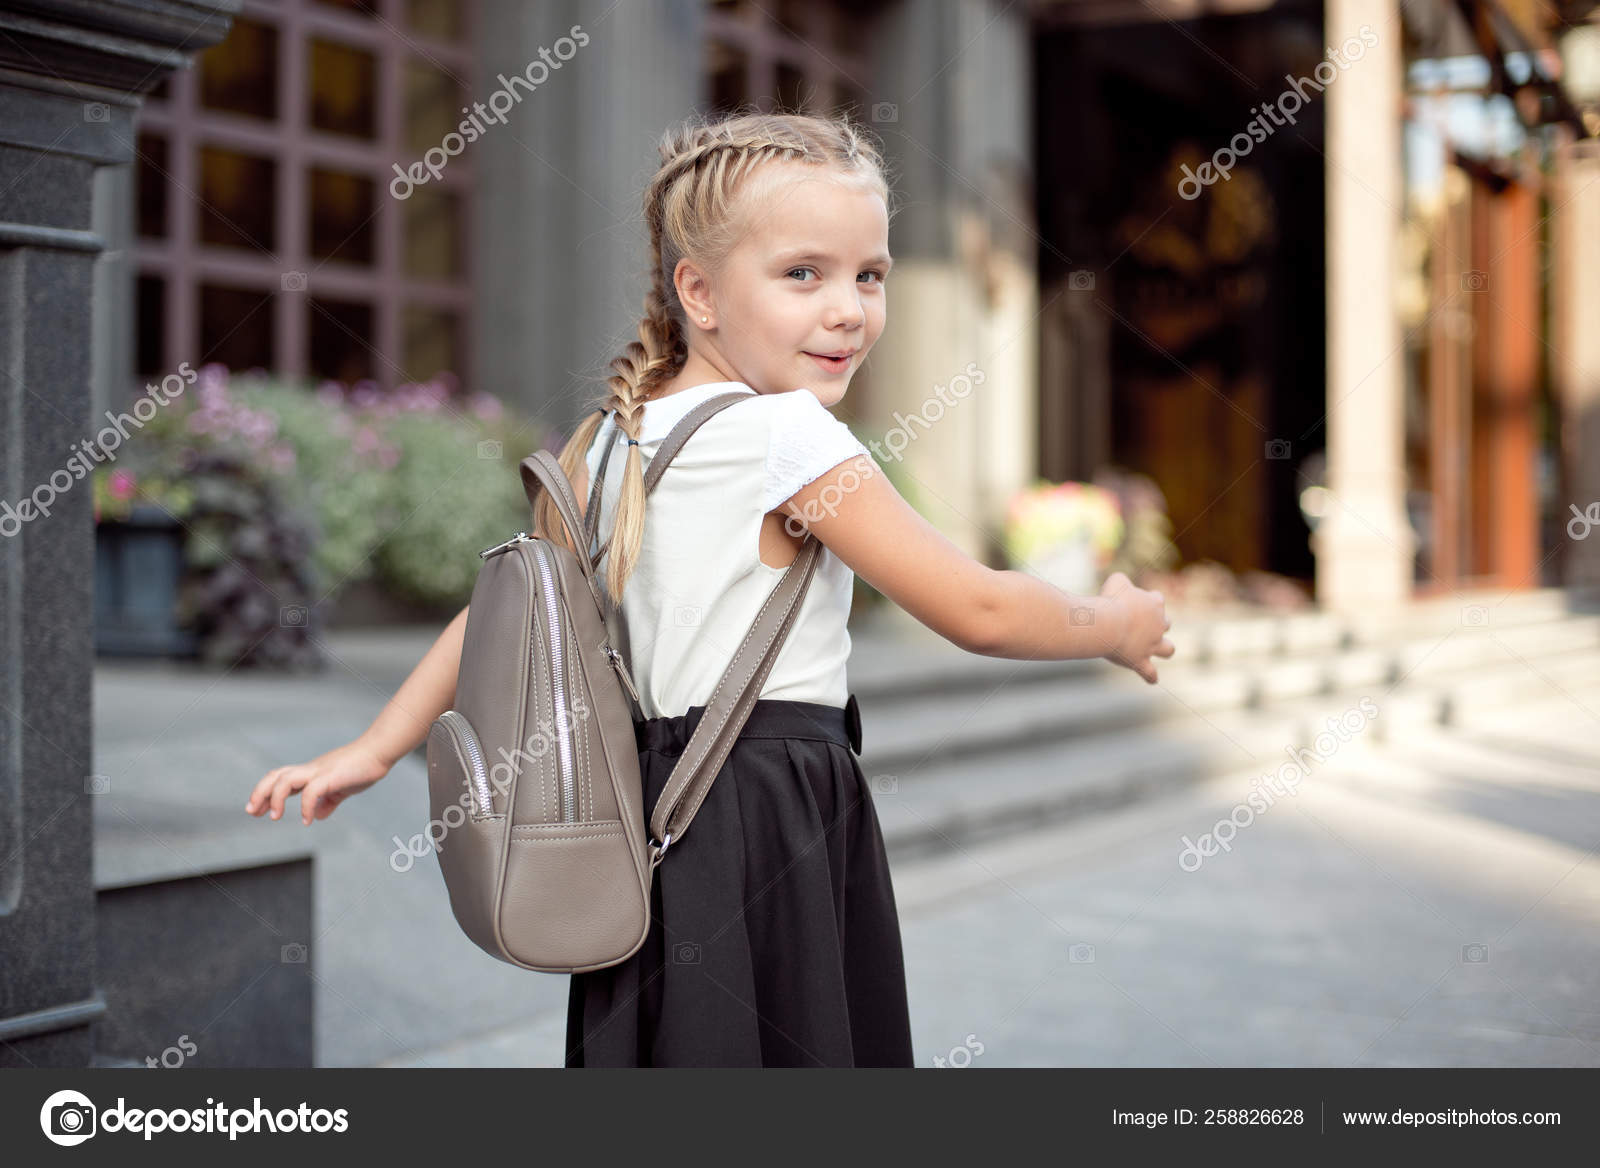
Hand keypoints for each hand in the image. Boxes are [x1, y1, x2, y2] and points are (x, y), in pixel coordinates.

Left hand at [246, 740, 391, 824]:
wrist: (378, 752)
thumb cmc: (362, 768)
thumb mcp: (342, 789)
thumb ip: (328, 801)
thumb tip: (318, 816)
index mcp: (311, 773)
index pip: (279, 779)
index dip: (263, 793)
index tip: (254, 809)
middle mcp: (310, 770)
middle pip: (275, 776)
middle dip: (259, 793)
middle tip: (251, 811)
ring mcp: (319, 771)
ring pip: (285, 780)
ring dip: (275, 799)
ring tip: (274, 817)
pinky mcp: (331, 776)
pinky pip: (311, 791)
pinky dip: (306, 807)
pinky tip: (308, 820)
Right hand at [1099, 571, 1174, 683]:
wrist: (1108, 624)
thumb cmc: (1110, 600)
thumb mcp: (1116, 581)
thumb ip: (1122, 581)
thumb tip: (1121, 584)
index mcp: (1154, 603)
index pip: (1157, 599)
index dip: (1146, 600)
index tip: (1130, 602)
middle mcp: (1158, 625)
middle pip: (1166, 623)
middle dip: (1157, 624)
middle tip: (1138, 624)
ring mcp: (1152, 645)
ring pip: (1168, 649)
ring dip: (1164, 649)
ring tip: (1156, 649)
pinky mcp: (1140, 661)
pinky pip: (1150, 673)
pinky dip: (1150, 676)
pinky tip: (1151, 679)